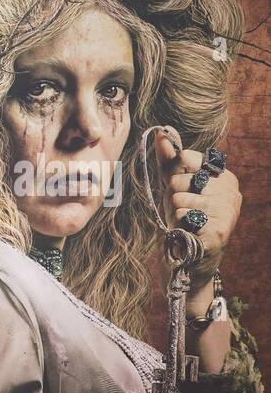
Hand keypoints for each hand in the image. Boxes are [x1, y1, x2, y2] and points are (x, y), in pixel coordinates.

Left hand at [157, 127, 241, 289]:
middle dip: (171, 196)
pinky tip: (187, 232)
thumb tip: (161, 133)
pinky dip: (178, 226)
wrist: (187, 259)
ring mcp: (228, 211)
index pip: (187, 158)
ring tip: (184, 223)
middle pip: (179, 179)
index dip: (174, 174)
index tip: (179, 188)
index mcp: (223, 176)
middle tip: (181, 211)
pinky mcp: (219, 231)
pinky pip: (183, 217)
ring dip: (174, 213)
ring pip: (179, 199)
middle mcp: (231, 190)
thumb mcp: (173, 188)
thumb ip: (168, 161)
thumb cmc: (181, 219)